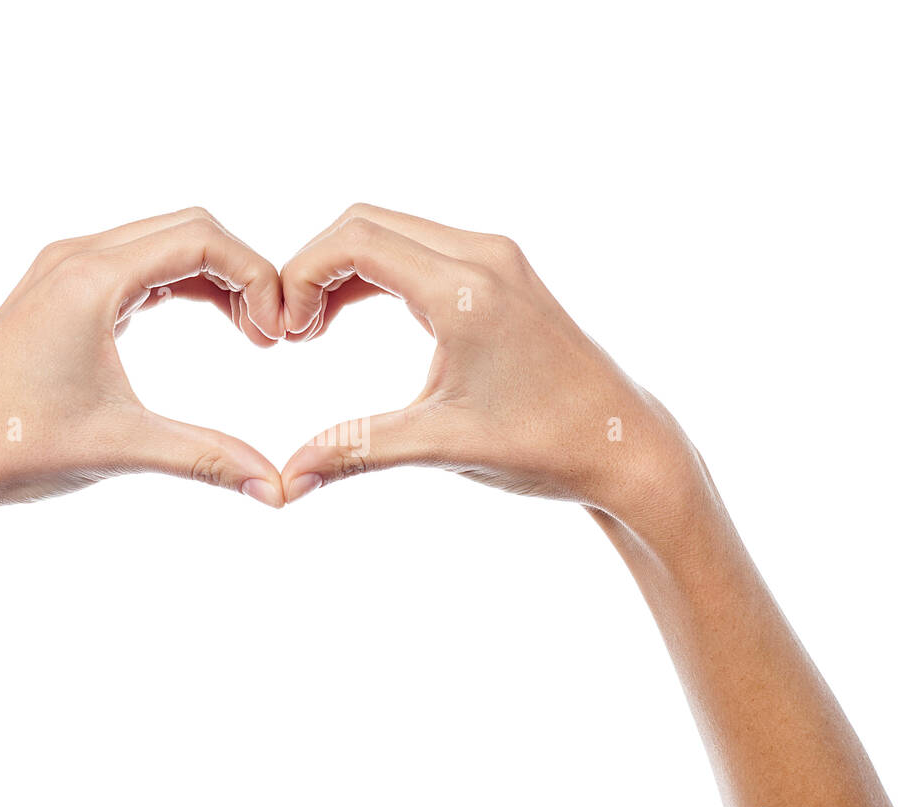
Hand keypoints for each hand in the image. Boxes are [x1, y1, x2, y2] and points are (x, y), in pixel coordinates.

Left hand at [0, 208, 287, 520]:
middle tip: (274, 334)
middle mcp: (75, 259)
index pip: (201, 239)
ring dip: (214, 276)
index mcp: (90, 277)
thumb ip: (208, 459)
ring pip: (162, 243)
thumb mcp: (123, 448)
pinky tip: (210, 321)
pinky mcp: (58, 294)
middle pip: (188, 227)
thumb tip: (280, 490)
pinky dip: (181, 284)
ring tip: (252, 333)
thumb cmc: (15, 449)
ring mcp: (62, 272)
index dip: (257, 277)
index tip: (280, 334)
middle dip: (243, 271)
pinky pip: (137, 265)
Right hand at [277, 204, 700, 527]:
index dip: (301, 275)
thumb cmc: (545, 447)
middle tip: (292, 331)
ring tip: (314, 329)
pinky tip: (350, 317)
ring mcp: (497, 260)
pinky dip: (376, 273)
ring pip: (392, 232)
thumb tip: (284, 481)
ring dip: (343, 269)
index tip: (285, 332)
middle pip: (367, 223)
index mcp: (467, 289)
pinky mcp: (502, 274)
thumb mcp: (441, 445)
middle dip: (314, 267)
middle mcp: (484, 257)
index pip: (357, 240)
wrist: (624, 446)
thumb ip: (356, 451)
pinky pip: (419, 250)